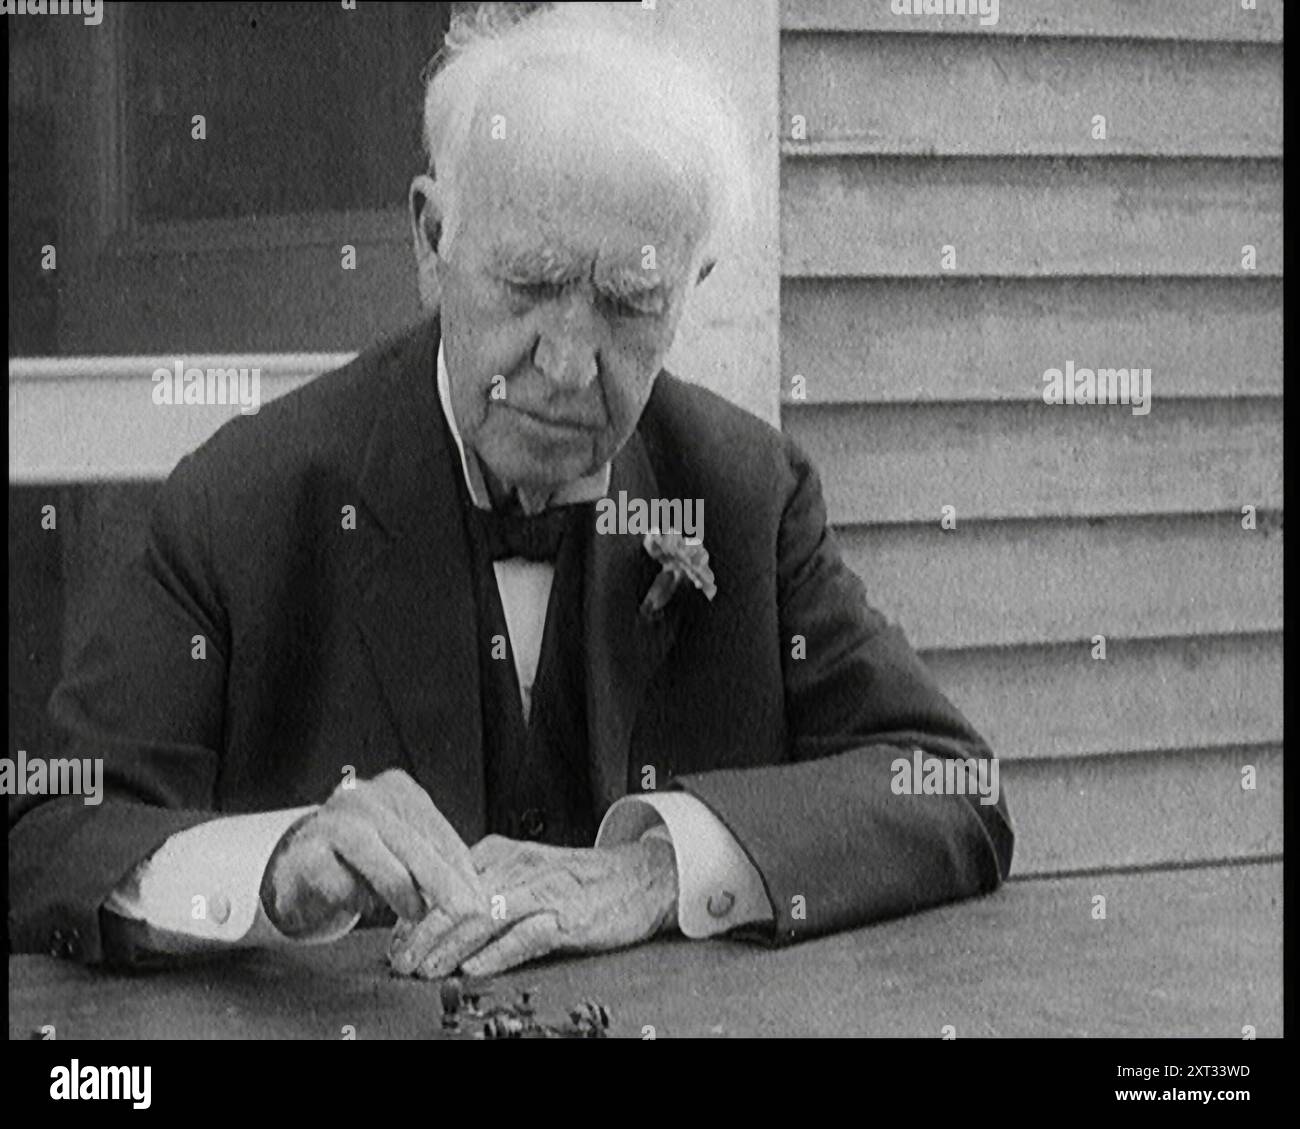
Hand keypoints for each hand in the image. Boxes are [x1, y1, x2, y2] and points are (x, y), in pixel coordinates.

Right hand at [260, 769, 487, 938]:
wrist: (296, 867)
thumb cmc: (361, 861)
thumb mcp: (403, 851)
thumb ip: (434, 862)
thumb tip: (476, 894)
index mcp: (396, 790)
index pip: (439, 833)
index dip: (462, 870)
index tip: (481, 900)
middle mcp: (364, 797)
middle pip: (414, 844)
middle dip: (444, 883)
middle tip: (465, 913)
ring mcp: (332, 821)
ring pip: (378, 858)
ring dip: (401, 891)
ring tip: (416, 914)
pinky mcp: (306, 852)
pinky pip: (339, 881)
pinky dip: (355, 898)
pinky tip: (360, 905)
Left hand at [388, 834, 678, 978]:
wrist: (639, 876)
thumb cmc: (579, 879)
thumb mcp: (525, 869)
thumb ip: (486, 884)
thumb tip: (438, 915)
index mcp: (503, 853)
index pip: (446, 879)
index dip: (416, 911)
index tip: (394, 938)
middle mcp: (519, 867)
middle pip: (459, 900)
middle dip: (423, 933)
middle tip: (399, 961)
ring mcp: (543, 890)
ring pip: (485, 917)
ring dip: (450, 947)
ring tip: (425, 971)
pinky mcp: (567, 916)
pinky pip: (526, 935)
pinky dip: (497, 954)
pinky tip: (474, 970)